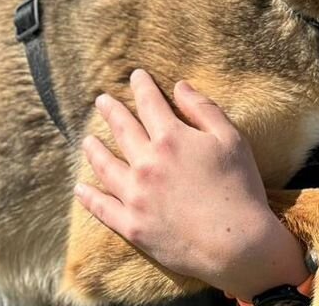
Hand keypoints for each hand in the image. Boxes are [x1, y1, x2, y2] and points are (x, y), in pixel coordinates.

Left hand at [74, 69, 308, 299]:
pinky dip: (89, 197)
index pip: (150, 104)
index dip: (142, 87)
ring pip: (106, 166)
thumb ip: (203, 109)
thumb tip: (179, 87)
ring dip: (94, 150)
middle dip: (111, 111)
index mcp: (171, 138)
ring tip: (87, 140)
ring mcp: (135, 195)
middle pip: (122, 130)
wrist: (235, 243)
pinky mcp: (132, 225)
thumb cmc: (239, 187)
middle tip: (101, 100)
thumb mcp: (231, 138)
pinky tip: (80, 189)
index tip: (136, 76)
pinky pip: (102, 208)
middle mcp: (147, 163)